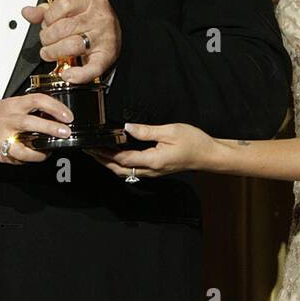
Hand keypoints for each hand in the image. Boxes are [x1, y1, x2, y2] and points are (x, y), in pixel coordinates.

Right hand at [0, 93, 73, 163]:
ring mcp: (2, 137)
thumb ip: (28, 107)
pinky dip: (29, 159)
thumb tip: (55, 112)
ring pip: (24, 148)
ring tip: (50, 150)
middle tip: (65, 132)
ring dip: (40, 151)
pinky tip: (36, 155)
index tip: (67, 116)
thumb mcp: (9, 104)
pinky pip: (18, 159)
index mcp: (12, 105)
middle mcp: (7, 120)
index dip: (55, 107)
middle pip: (31, 122)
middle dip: (51, 128)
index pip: (37, 100)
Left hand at [21, 0, 119, 83]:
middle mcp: (99, 18)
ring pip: (72, 45)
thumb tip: (28, 12)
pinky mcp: (107, 56)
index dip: (48, 17)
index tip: (47, 24)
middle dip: (47, 37)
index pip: (62, 5)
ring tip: (50, 53)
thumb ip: (48, 12)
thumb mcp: (72, 10)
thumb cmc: (92, 20)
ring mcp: (104, 38)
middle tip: (47, 41)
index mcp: (91, 2)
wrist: (118, 31)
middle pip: (64, 28)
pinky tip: (68, 75)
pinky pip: (93, 68)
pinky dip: (78, 74)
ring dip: (54, 52)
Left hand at [88, 122, 219, 178]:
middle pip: (119, 169)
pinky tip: (117, 155)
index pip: (122, 159)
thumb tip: (127, 128)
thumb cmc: (194, 143)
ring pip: (125, 171)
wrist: (210, 156)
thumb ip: (146, 131)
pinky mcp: (157, 170)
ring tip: (98, 153)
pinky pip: (133, 170)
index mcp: (152, 161)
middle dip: (102, 161)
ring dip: (110, 163)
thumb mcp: (170, 131)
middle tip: (89, 150)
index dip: (104, 153)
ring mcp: (154, 172)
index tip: (92, 146)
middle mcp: (151, 170)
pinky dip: (121, 163)